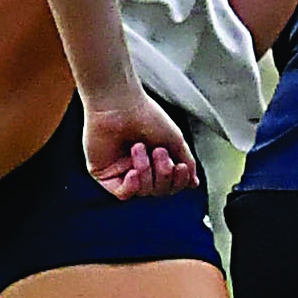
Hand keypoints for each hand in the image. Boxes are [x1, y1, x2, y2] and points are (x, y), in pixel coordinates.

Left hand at [82, 91, 200, 199]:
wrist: (119, 103)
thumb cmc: (146, 116)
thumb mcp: (174, 140)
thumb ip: (185, 161)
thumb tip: (194, 184)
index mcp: (154, 160)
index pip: (170, 184)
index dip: (178, 181)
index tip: (182, 166)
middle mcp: (138, 168)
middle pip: (158, 190)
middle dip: (163, 174)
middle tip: (158, 151)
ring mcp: (120, 172)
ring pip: (142, 191)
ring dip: (146, 172)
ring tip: (139, 147)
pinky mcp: (104, 174)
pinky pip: (122, 194)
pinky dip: (131, 187)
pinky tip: (133, 172)